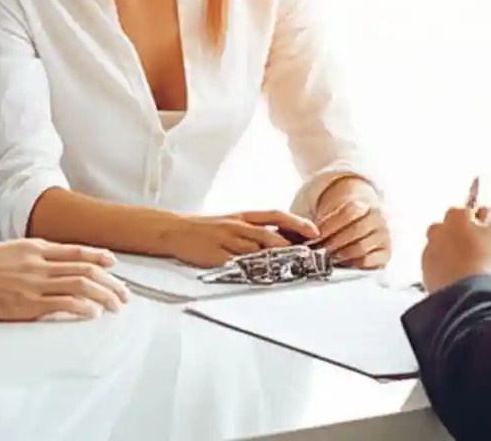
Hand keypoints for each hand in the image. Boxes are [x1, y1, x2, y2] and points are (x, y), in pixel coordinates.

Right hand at [0, 239, 129, 320]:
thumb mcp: (4, 251)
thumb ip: (28, 257)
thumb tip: (46, 265)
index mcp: (32, 247)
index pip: (75, 251)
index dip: (98, 257)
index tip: (113, 264)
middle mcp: (37, 262)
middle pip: (86, 269)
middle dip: (110, 282)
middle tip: (124, 293)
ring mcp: (32, 283)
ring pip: (80, 286)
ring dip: (104, 296)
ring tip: (116, 305)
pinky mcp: (24, 305)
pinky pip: (62, 304)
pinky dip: (82, 308)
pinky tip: (92, 313)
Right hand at [165, 210, 318, 267]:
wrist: (175, 230)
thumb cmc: (207, 228)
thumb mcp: (233, 221)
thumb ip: (255, 228)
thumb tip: (282, 238)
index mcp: (244, 216)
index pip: (276, 215)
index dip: (297, 223)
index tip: (315, 231)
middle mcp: (238, 226)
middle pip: (271, 236)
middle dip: (292, 247)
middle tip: (309, 256)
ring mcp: (228, 241)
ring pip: (257, 251)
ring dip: (277, 260)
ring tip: (294, 268)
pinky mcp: (217, 256)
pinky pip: (238, 264)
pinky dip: (253, 270)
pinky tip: (264, 276)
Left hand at [312, 177, 390, 268]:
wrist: (366, 228)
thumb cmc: (343, 225)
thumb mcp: (334, 217)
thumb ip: (320, 224)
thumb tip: (298, 234)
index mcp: (366, 205)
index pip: (348, 212)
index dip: (329, 226)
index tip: (314, 238)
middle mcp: (379, 218)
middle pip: (354, 230)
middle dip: (332, 244)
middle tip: (316, 253)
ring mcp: (384, 236)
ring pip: (360, 247)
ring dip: (340, 255)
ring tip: (326, 260)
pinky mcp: (386, 254)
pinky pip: (369, 261)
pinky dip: (354, 264)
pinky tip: (342, 265)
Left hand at [421, 206, 490, 292]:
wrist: (468, 294)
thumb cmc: (487, 259)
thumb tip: (485, 213)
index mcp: (456, 216)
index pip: (466, 212)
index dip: (476, 223)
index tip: (486, 234)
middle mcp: (438, 230)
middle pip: (448, 228)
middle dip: (459, 236)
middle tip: (476, 251)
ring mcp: (429, 251)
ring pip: (441, 247)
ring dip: (450, 253)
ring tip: (467, 269)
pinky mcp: (425, 272)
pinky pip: (436, 266)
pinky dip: (444, 269)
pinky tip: (457, 279)